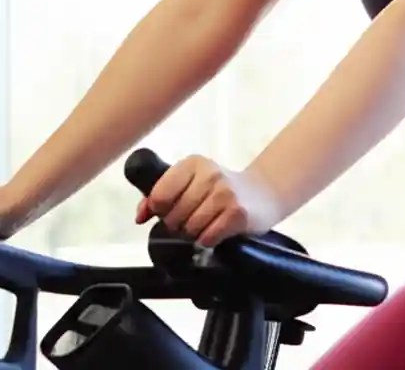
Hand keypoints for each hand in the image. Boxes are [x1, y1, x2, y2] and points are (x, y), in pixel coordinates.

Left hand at [136, 155, 281, 247]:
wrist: (263, 193)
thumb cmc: (220, 190)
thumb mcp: (191, 183)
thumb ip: (161, 196)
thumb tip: (140, 217)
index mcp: (193, 163)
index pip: (159, 194)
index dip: (159, 210)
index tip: (169, 211)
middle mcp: (210, 174)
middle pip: (174, 214)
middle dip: (178, 224)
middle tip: (190, 221)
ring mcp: (225, 193)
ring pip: (190, 228)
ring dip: (194, 234)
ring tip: (204, 226)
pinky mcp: (238, 213)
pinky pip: (208, 237)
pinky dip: (208, 240)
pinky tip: (216, 231)